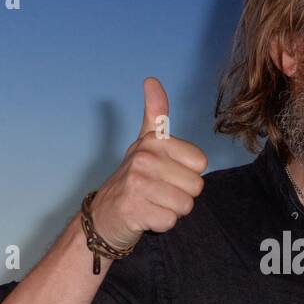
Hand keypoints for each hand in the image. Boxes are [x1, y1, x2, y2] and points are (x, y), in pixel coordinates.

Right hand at [87, 77, 207, 249]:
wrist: (103, 217)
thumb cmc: (132, 180)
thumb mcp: (144, 144)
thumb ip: (155, 113)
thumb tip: (151, 79)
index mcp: (152, 141)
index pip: (201, 163)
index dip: (188, 174)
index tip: (167, 174)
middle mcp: (144, 158)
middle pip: (196, 186)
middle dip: (181, 195)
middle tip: (158, 193)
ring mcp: (137, 183)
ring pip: (185, 205)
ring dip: (172, 210)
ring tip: (152, 203)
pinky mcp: (134, 209)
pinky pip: (171, 221)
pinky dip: (161, 224)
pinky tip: (145, 217)